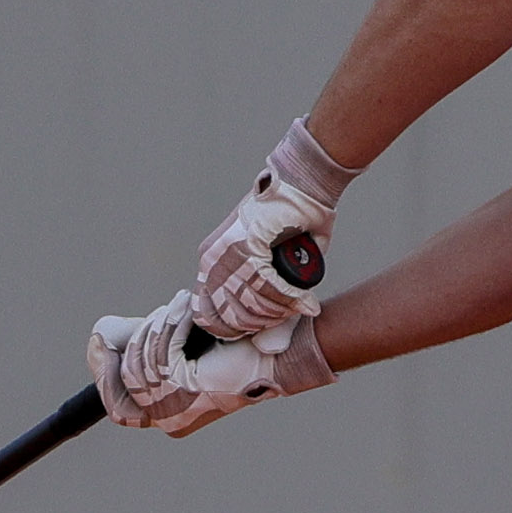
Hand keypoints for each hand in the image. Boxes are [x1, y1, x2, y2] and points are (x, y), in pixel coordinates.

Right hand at [88, 292, 334, 437]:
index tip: (101, 340)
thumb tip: (102, 337)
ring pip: (141, 362)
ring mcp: (178, 408)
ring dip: (159, 326)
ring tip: (184, 308)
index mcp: (168, 416)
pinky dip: (173, 324)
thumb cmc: (240, 345)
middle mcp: (169, 420)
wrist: (279, 351)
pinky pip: (161, 351)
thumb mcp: (182, 346)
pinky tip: (190, 311)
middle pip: (125, 377)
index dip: (102, 372)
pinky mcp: (189, 389)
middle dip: (137, 337)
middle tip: (161, 313)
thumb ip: (148, 345)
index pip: (116, 406)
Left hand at [194, 118, 361, 338]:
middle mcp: (212, 258)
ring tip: (297, 308)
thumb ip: (267, 283)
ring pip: (249, 304)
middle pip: (227, 316)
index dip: (234, 330)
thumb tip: (278, 311)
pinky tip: (303, 300)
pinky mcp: (247, 245)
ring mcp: (226, 253)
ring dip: (277, 313)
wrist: (299, 183)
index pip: (208, 314)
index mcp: (211, 260)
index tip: (261, 329)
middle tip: (283, 321)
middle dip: (259, 326)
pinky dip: (288, 299)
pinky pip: (266, 287)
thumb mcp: (270, 256)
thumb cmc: (291, 217)